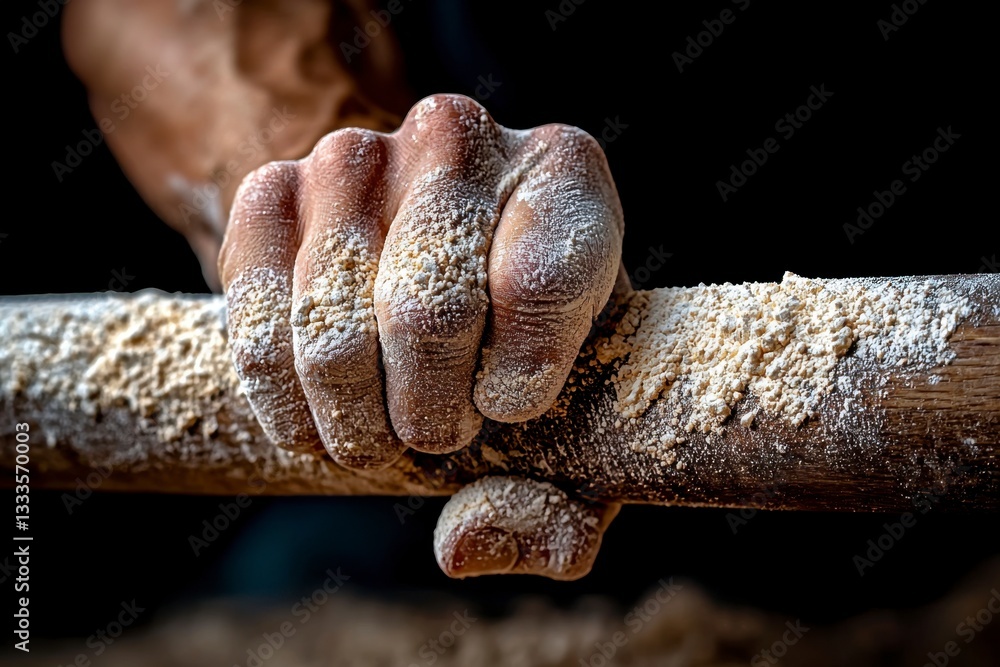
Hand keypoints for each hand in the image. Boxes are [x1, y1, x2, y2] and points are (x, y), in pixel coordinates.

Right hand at [220, 94, 622, 577]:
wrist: (429, 253)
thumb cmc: (523, 341)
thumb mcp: (576, 414)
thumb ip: (557, 506)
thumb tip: (464, 546)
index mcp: (564, 173)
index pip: (545, 281)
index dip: (523, 378)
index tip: (509, 409)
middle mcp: (456, 137)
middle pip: (427, 313)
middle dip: (431, 415)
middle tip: (436, 434)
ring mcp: (353, 156)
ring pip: (334, 335)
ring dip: (358, 421)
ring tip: (382, 431)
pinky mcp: (268, 189)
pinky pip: (256, 328)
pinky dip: (287, 404)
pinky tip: (322, 419)